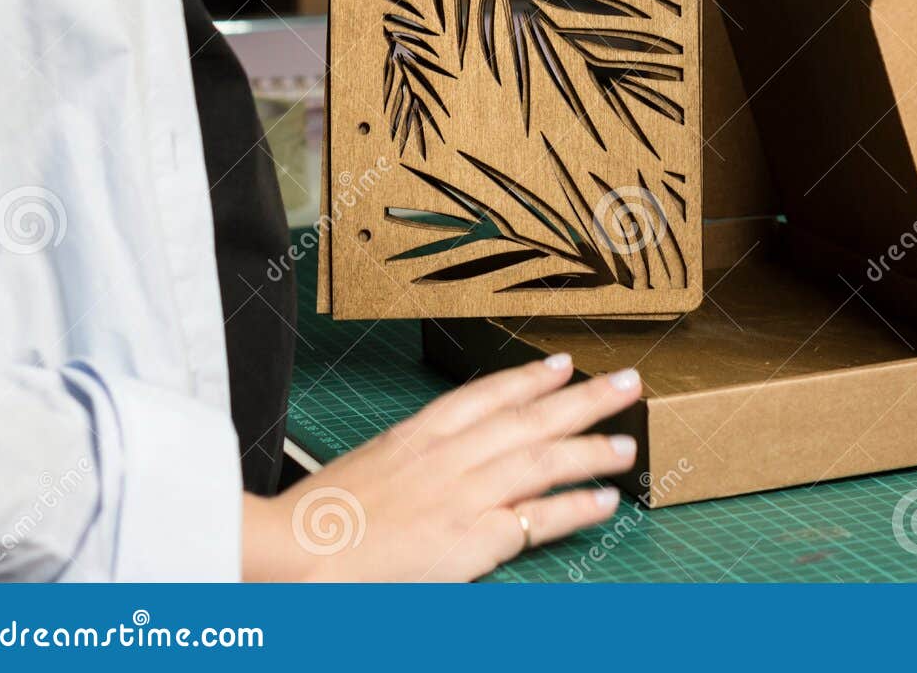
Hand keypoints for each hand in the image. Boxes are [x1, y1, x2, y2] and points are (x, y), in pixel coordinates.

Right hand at [241, 355, 640, 580]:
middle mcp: (447, 456)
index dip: (529, 378)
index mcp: (416, 435)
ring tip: (627, 444)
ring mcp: (463, 495)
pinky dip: (575, 507)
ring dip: (590, 449)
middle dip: (582, 399)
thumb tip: (432, 460)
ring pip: (543, 461)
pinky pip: (537, 518)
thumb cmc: (315, 520)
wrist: (290, 553)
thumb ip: (405, 459)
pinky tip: (605, 501)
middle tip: (626, 384)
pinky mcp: (470, 538)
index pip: (485, 395)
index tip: (561, 364)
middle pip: (529, 418)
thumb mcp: (362, 470)